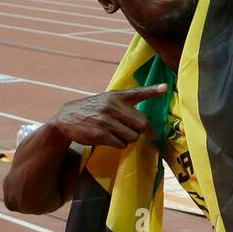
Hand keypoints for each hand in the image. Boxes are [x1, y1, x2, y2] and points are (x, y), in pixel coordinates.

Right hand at [50, 84, 166, 148]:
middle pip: (142, 124)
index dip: (152, 90)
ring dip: (128, 139)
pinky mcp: (100, 134)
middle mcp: (112, 106)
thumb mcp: (108, 100)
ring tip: (115, 132)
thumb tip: (151, 129)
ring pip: (133, 136)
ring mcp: (106, 120)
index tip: (165, 87)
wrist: (66, 118)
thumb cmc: (93, 110)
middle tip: (130, 129)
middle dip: (139, 130)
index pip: (138, 92)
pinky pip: (121, 144)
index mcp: (116, 96)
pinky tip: (108, 138)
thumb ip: (128, 107)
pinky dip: (118, 144)